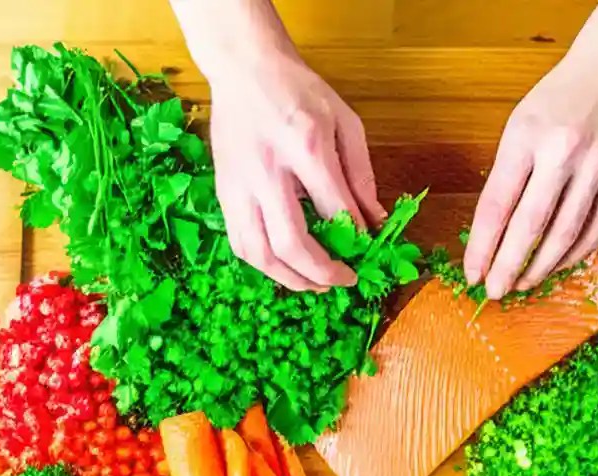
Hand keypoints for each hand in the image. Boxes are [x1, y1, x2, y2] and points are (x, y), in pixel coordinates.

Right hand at [208, 52, 385, 290]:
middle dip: (322, 273)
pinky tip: (285, 267)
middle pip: (291, 243)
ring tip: (314, 285)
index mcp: (306, 146)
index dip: (355, 239)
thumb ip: (361, 174)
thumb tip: (375, 220)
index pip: (335, 210)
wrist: (244, 68)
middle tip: (343, 281)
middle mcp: (268, 171)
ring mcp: (239, 184)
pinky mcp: (222, 191)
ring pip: (258, 253)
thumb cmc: (298, 90)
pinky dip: (263, 264)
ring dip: (289, 279)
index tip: (367, 250)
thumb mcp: (345, 121)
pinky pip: (239, 243)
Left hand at [464, 48, 597, 298]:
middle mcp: (563, 153)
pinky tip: (557, 266)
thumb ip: (507, 174)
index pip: (497, 204)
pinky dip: (574, 254)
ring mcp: (596, 167)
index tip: (473, 273)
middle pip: (530, 225)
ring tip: (523, 284)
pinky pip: (595, 229)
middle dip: (508, 266)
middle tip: (495, 293)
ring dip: (541, 267)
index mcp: (526, 137)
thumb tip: (493, 234)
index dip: (482, 246)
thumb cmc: (555, 100)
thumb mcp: (518, 125)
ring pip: (566, 234)